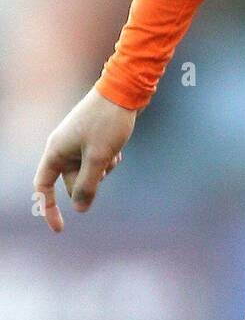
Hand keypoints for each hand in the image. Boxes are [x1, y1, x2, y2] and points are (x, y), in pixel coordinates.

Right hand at [33, 87, 136, 231]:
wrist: (125, 90)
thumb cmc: (109, 122)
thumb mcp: (99, 158)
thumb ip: (88, 185)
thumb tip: (80, 208)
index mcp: (56, 150)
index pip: (44, 186)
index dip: (49, 208)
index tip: (60, 228)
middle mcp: (63, 146)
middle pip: (70, 180)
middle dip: (89, 182)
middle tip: (105, 166)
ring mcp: (78, 142)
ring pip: (87, 172)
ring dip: (102, 172)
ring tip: (114, 155)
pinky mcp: (93, 138)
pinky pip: (97, 161)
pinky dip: (108, 162)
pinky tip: (119, 152)